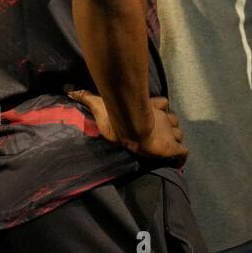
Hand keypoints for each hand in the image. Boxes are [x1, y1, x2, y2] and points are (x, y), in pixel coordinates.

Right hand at [68, 90, 188, 167]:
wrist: (132, 127)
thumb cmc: (117, 117)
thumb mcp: (99, 105)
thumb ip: (87, 97)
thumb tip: (69, 90)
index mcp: (149, 108)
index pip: (162, 104)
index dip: (161, 108)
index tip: (156, 113)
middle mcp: (162, 119)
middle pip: (172, 120)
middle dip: (168, 127)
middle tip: (159, 135)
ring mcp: (168, 133)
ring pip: (178, 134)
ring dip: (174, 140)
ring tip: (166, 147)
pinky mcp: (172, 147)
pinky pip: (182, 153)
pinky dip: (180, 158)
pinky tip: (175, 162)